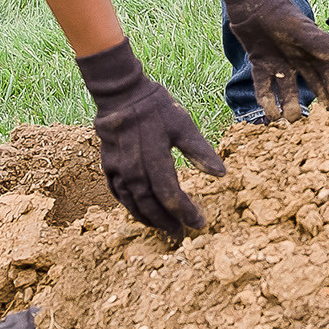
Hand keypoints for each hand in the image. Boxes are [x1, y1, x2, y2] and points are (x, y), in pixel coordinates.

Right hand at [77, 38, 226, 239]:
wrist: (121, 94)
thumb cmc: (156, 108)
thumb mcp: (183, 124)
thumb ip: (200, 151)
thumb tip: (221, 175)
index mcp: (154, 157)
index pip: (171, 193)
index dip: (185, 211)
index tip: (199, 222)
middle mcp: (132, 167)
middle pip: (149, 203)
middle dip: (166, 221)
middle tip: (181, 234)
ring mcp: (117, 168)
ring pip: (131, 202)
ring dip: (148, 218)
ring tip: (163, 228)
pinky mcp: (107, 166)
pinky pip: (117, 194)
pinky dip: (129, 207)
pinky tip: (140, 212)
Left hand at [210, 0, 328, 122]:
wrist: (250, 3)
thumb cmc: (278, 12)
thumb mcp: (298, 28)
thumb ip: (318, 41)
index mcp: (314, 49)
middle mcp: (299, 59)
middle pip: (313, 84)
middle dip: (318, 101)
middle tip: (321, 120)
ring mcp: (280, 63)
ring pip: (288, 89)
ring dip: (290, 105)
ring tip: (290, 119)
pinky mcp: (261, 65)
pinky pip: (265, 86)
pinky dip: (266, 99)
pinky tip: (269, 113)